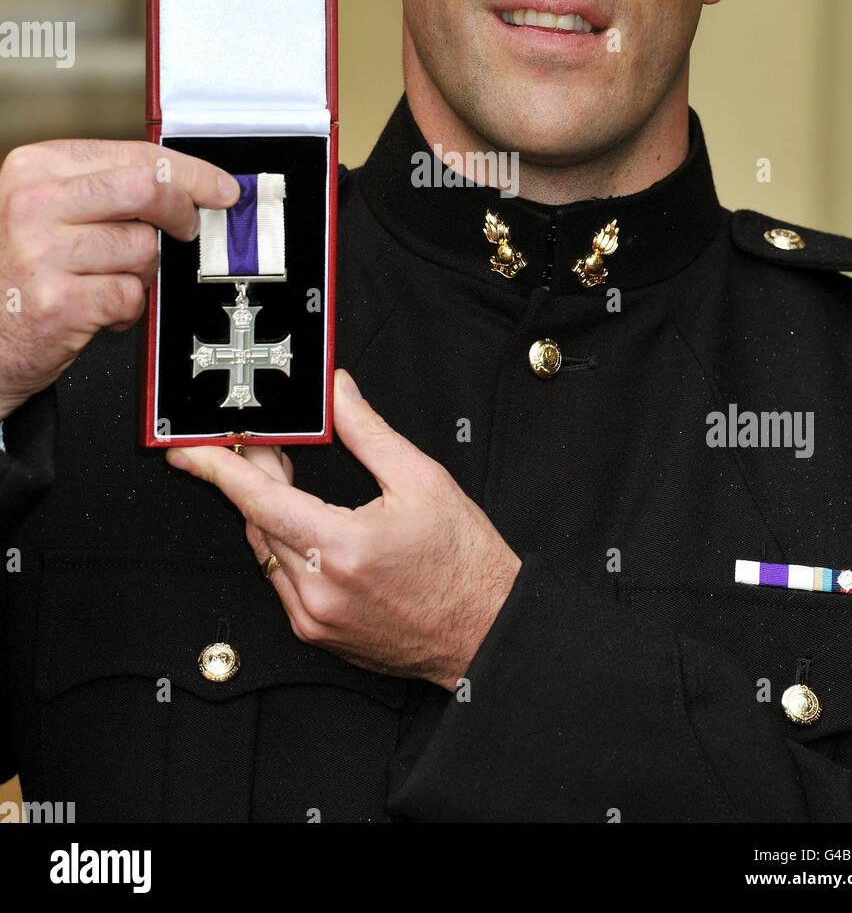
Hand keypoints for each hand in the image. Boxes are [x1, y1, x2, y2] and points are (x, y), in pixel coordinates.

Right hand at [0, 138, 239, 417]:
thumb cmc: (22, 272)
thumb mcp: (49, 211)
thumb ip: (107, 189)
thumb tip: (186, 184)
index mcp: (36, 168)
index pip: (135, 155)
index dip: (191, 172)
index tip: (220, 187)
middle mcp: (34, 203)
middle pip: (148, 190)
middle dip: (182, 212)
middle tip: (189, 230)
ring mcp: (44, 252)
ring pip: (144, 247)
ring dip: (142, 272)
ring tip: (106, 281)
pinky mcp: (60, 301)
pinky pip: (131, 294)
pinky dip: (127, 308)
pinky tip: (97, 309)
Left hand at [165, 369, 521, 689]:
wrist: (487, 629)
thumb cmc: (464, 562)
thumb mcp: (423, 481)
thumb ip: (368, 433)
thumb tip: (337, 394)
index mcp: (342, 549)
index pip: (259, 499)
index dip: (218, 468)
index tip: (188, 451)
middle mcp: (320, 590)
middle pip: (258, 519)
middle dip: (253, 474)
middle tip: (262, 440)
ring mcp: (314, 618)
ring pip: (265, 550)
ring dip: (267, 509)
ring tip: (285, 474)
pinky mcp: (316, 634)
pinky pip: (280, 580)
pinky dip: (282, 544)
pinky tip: (302, 521)